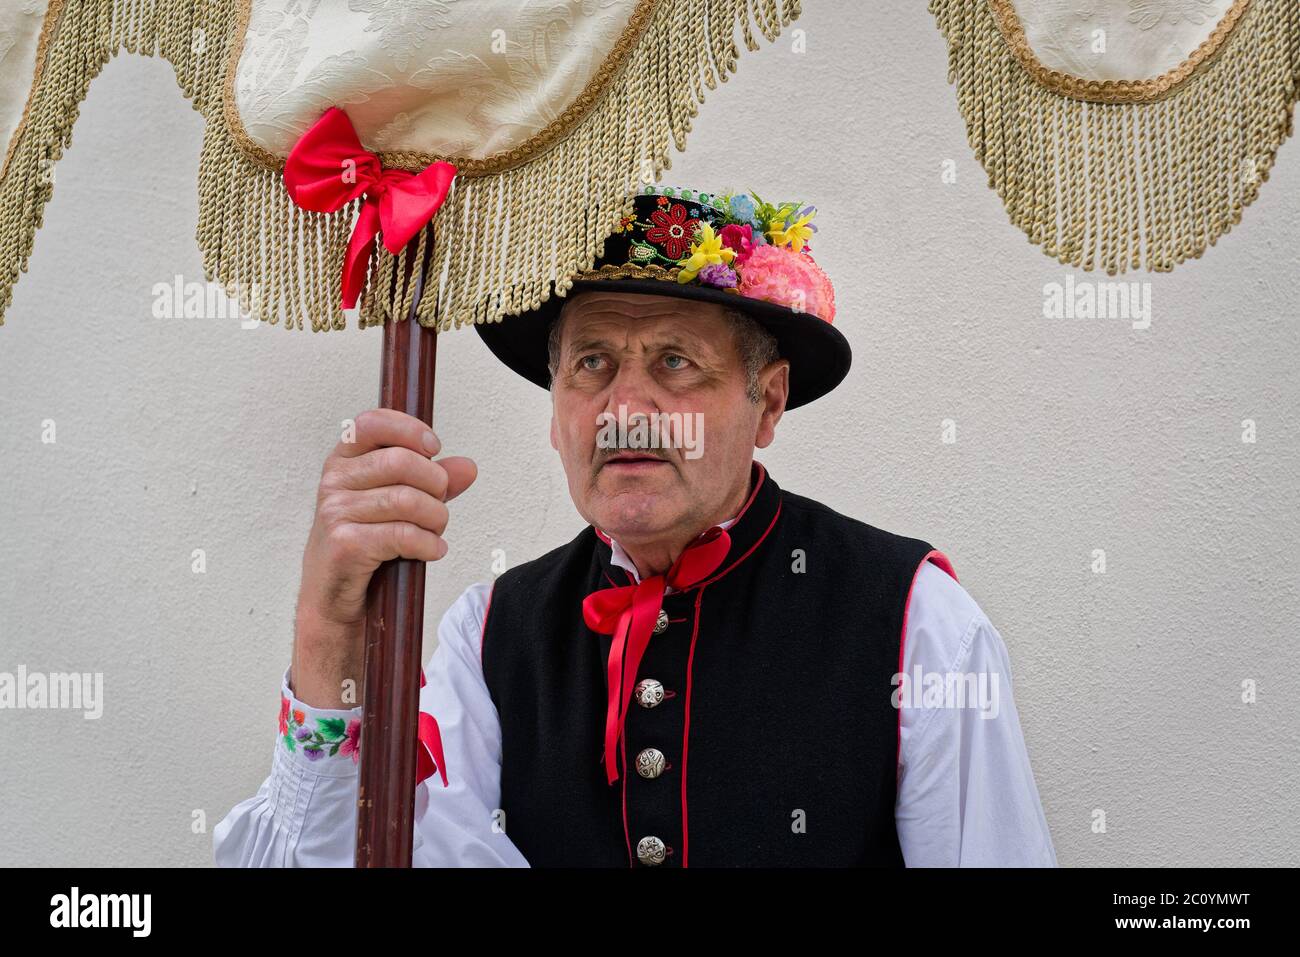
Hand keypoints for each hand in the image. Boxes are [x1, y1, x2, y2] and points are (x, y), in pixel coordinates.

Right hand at [290, 409, 476, 708]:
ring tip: (437, 530)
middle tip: (441, 504)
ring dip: (436, 518)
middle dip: (435, 484)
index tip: (434, 447)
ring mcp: (335, 512)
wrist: (334, 596)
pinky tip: (432, 550)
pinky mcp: (344, 544)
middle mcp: (334, 482)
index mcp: (344, 461)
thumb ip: (432, 482)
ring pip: (407, 500)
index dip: (408, 429)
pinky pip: (403, 535)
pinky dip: (428, 544)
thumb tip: (468, 467)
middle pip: (401, 462)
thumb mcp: (399, 505)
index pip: (371, 423)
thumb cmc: (365, 544)